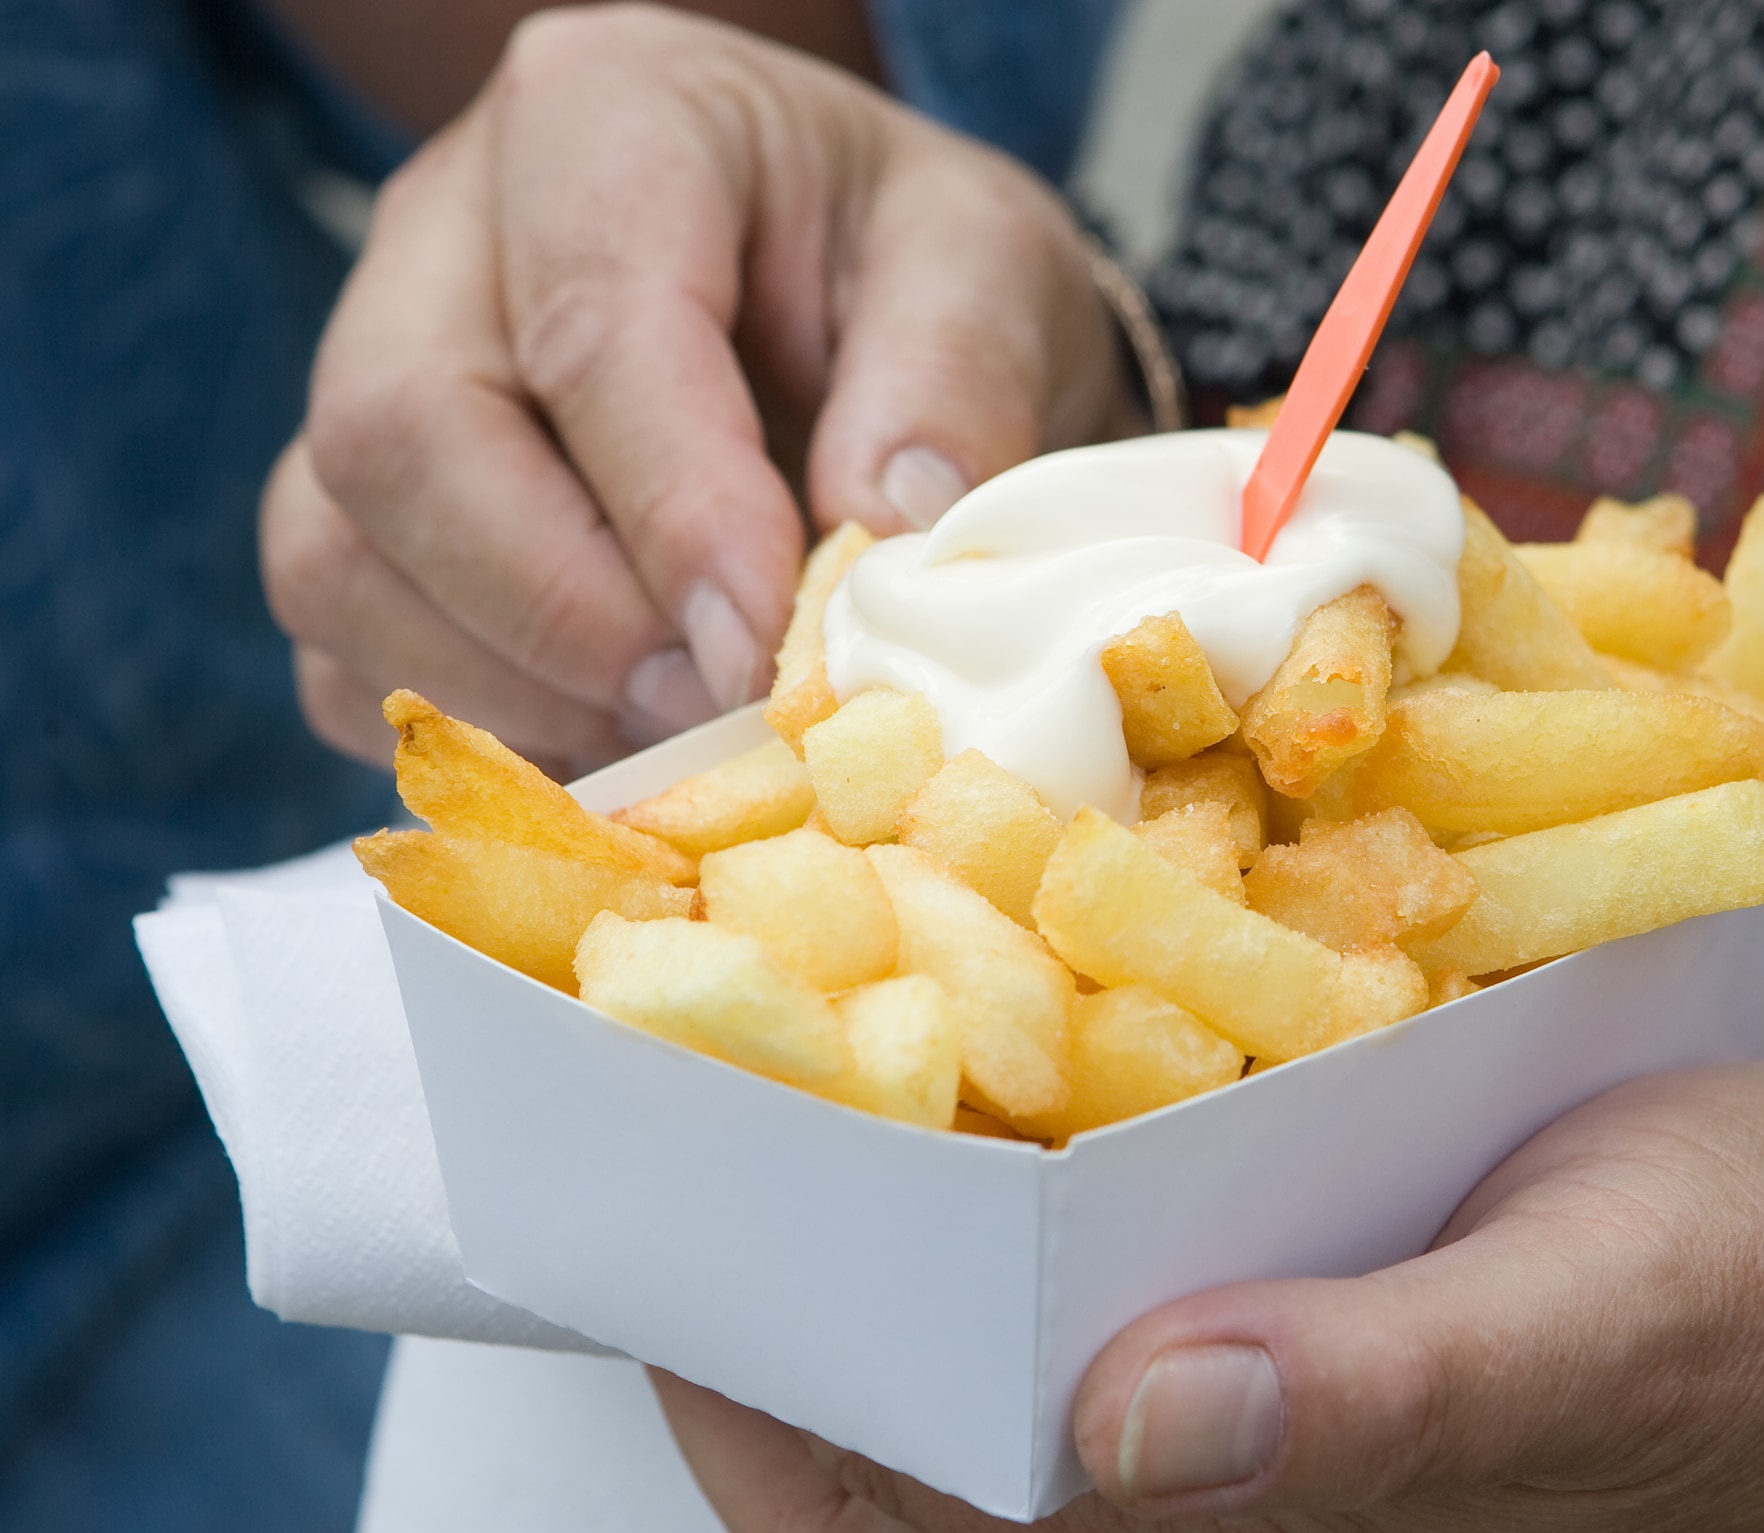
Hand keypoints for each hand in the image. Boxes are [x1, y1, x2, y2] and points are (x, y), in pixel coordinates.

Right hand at [263, 4, 1137, 771]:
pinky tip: (608, 748)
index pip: (588, 328)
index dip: (672, 514)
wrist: (871, 320)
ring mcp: (370, 369)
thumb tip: (880, 538)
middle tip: (719, 714)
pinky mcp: (350, 515)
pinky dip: (466, 734)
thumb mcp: (991, 275)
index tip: (765, 650)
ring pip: (334, 558)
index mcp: (606, 116)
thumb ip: (952, 384)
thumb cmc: (919, 277)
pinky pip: (338, 653)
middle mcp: (443, 230)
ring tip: (678, 740)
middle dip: (566, 618)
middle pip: (399, 436)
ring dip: (508, 692)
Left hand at [653, 1064, 1763, 1532]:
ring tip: (796, 1120)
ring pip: (964, 1444)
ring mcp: (1252, 1502)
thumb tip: (1130, 1423)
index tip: (670, 1214)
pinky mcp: (1301, 1410)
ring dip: (864, 1304)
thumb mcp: (1603, 1313)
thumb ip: (1381, 1388)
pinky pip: (1070, 1375)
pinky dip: (987, 1270)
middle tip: (699, 1147)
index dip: (757, 1395)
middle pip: (894, 1506)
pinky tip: (983, 1126)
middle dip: (771, 1349)